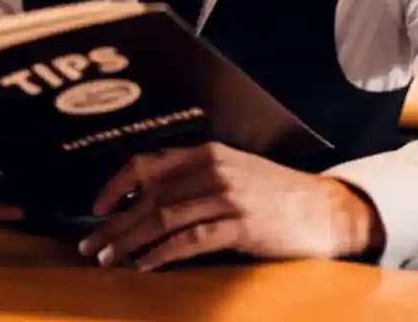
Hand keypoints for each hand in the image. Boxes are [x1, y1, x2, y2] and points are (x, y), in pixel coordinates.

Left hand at [78, 142, 383, 270]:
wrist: (327, 209)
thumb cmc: (276, 194)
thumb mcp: (234, 172)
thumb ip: (194, 178)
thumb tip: (145, 198)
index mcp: (207, 154)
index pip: (147, 164)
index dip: (115, 185)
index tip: (97, 206)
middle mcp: (213, 170)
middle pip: (149, 197)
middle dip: (114, 222)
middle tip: (91, 243)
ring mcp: (228, 198)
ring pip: (163, 218)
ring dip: (129, 240)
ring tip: (109, 257)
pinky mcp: (241, 226)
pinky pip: (191, 240)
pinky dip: (163, 253)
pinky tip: (145, 264)